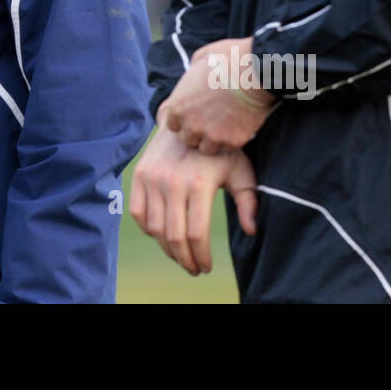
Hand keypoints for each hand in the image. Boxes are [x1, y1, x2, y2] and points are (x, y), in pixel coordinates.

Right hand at [129, 126, 257, 274]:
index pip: (196, 233)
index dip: (201, 256)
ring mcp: (152, 178)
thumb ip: (248, 201)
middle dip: (185, 259)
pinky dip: (148, 229)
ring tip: (180, 256)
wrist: (187, 120)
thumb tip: (252, 231)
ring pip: (154, 228)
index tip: (207, 267)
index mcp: (199, 183)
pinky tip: (162, 235)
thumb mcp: (240, 171)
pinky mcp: (139, 175)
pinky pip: (138, 213)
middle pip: (173, 236)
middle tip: (194, 269)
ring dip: (167, 249)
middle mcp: (172, 181)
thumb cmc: (218, 150)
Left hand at [158, 37, 276, 153]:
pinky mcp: (232, 141)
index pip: (172, 124)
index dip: (184, 119)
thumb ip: (191, 72)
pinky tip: (238, 127)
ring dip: (213, 140)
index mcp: (178, 106)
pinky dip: (231, 141)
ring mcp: (211, 135)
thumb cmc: (228, 59)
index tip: (194, 114)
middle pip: (187, 139)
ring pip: (206, 148)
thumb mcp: (201, 58)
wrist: (255, 72)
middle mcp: (191, 125)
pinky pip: (228, 148)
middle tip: (210, 121)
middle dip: (196, 131)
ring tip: (224, 127)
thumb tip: (193, 73)